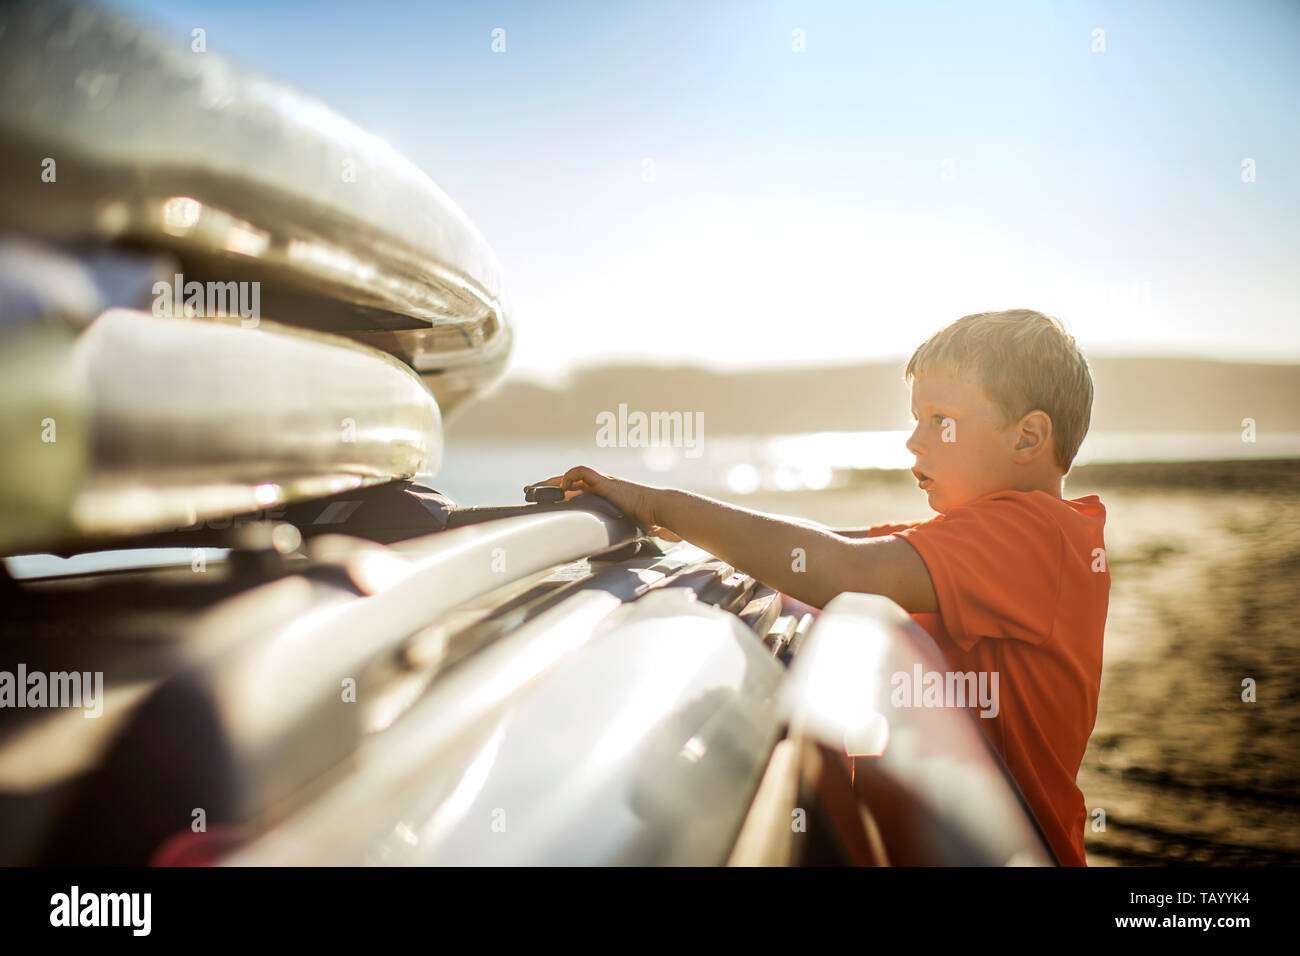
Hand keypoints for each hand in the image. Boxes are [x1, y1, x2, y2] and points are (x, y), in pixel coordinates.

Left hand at [525, 466, 681, 540]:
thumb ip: (606, 537)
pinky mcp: (605, 481)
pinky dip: (570, 478)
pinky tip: (563, 488)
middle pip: (565, 483)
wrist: (658, 509)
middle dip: (545, 487)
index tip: (539, 501)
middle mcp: (599, 488)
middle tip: (527, 492)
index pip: (572, 493)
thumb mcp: (620, 529)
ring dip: (551, 482)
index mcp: (600, 497)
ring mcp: (601, 483)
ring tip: (535, 490)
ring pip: (569, 476)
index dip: (555, 495)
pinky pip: (582, 472)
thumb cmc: (645, 521)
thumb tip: (593, 559)